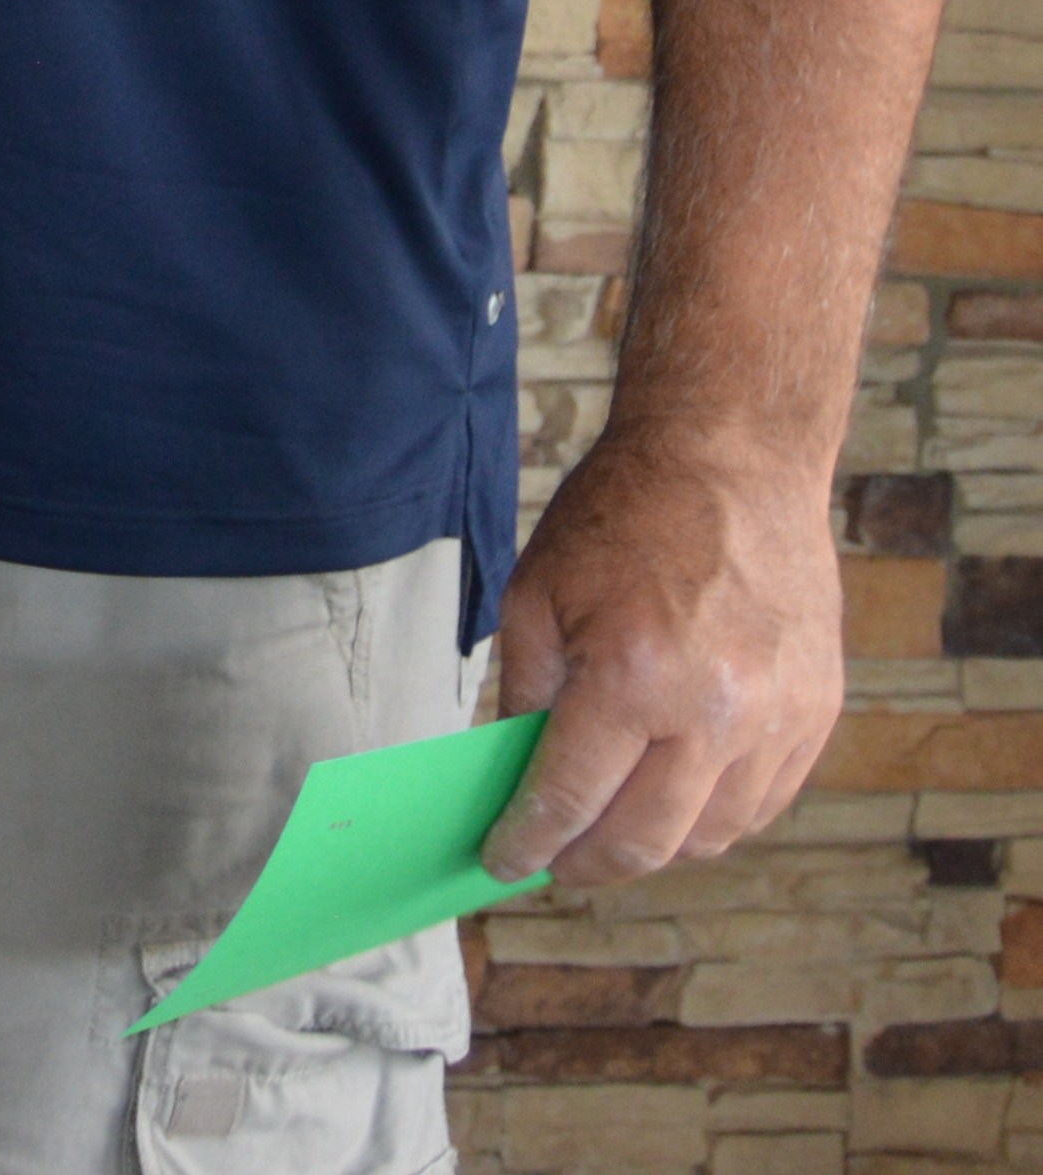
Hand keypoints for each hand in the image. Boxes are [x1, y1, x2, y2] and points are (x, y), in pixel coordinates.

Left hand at [481, 426, 845, 884]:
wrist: (734, 456)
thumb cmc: (626, 511)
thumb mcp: (538, 588)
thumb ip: (525, 689)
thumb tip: (517, 770)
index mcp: (632, 674)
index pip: (570, 796)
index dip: (528, 842)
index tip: (503, 863)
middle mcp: (713, 710)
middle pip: (645, 839)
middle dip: (587, 864)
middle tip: (555, 864)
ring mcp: (776, 719)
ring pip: (709, 835)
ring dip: (654, 846)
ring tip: (612, 831)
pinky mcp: (816, 714)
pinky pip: (761, 805)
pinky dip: (713, 817)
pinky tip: (676, 800)